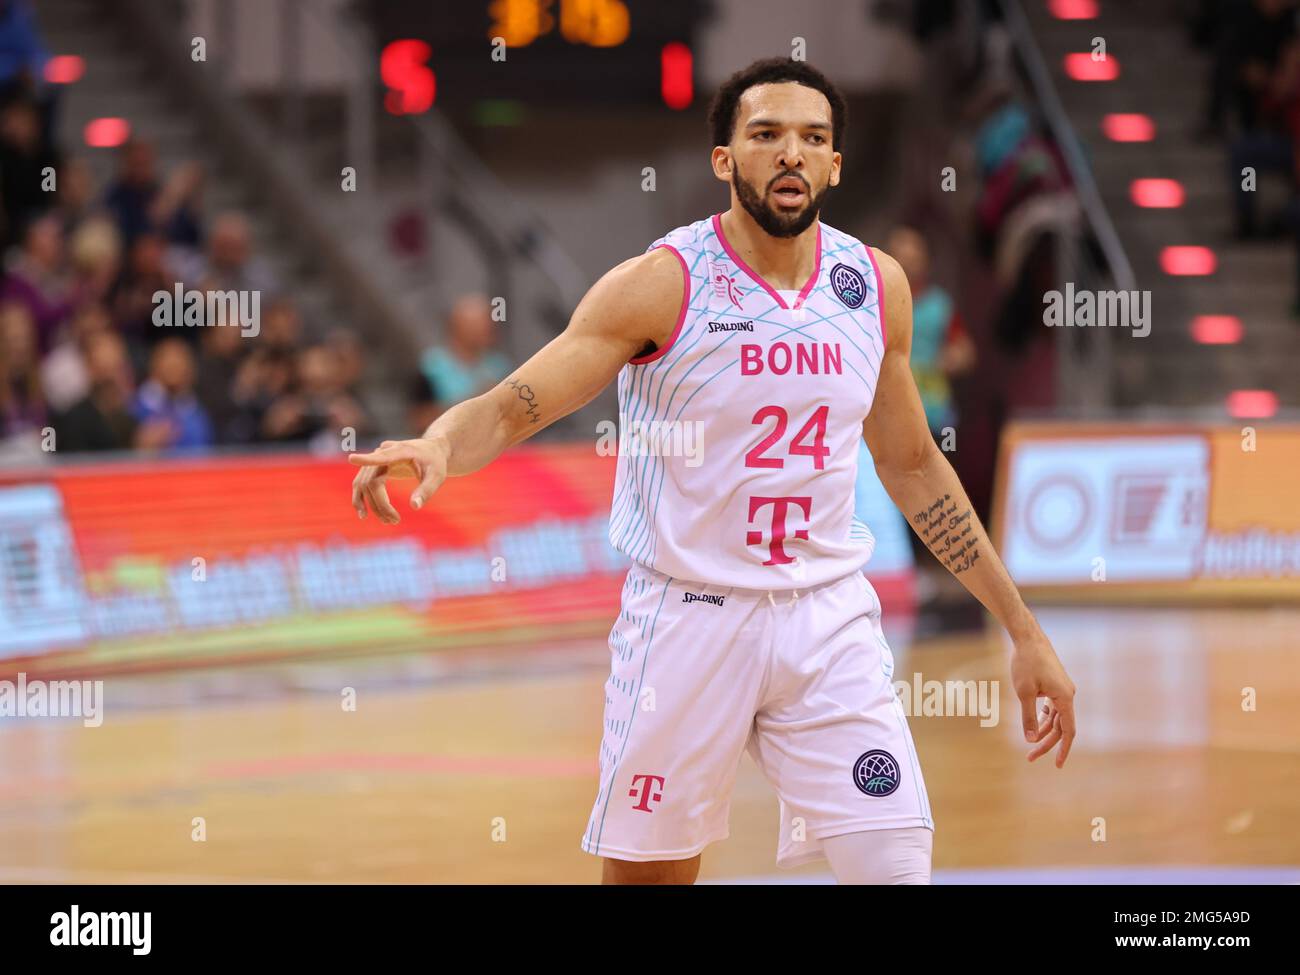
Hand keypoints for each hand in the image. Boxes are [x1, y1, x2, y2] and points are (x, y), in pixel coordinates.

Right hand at [348, 436, 447, 523]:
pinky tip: (364, 514)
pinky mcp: (374, 467)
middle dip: (380, 504)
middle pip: (371, 481)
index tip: (352, 459)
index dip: (367, 459)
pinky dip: (361, 498)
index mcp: (401, 450)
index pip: (382, 457)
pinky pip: (361, 483)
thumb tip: (415, 507)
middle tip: (395, 521)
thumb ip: (427, 490)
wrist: (431, 451)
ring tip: (388, 522)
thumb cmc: (435, 463)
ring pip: (364, 484)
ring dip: (371, 505)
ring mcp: (376, 458)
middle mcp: (384, 451)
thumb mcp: (437, 476)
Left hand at [1010, 629, 1076, 767]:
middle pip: (1060, 727)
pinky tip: (1034, 724)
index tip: (1058, 765)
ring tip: (1030, 743)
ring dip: (1044, 731)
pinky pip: (1053, 707)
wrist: (1028, 638)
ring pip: (1056, 718)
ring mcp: (1062, 690)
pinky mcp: (1055, 685)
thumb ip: (1028, 717)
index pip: (1068, 731)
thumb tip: (1031, 740)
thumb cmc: (1026, 663)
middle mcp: (1068, 695)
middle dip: (1046, 743)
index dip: (1063, 749)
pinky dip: (1044, 718)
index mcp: (1065, 698)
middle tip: (1030, 757)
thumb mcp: (1024, 693)